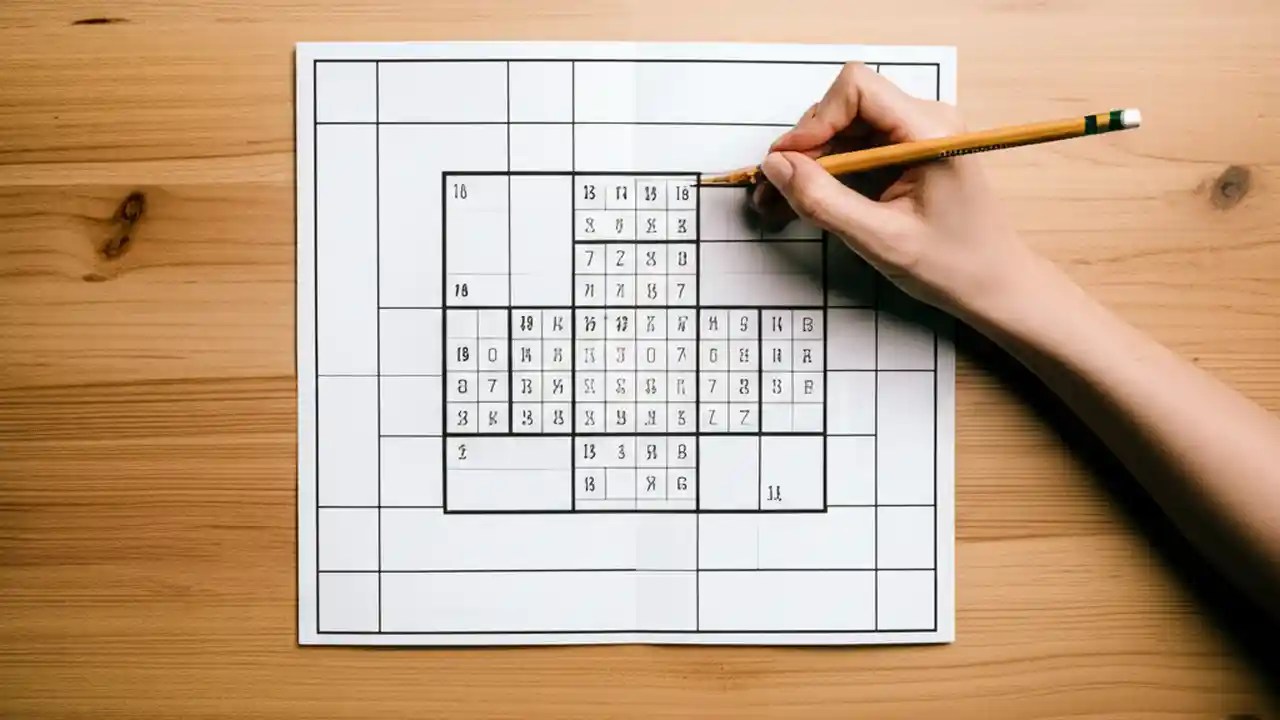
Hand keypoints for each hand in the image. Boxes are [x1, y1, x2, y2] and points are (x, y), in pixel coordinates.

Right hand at [751, 62, 1041, 324]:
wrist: (994, 285)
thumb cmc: (953, 266)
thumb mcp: (880, 240)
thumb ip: (824, 200)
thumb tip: (775, 166)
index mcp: (930, 132)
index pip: (856, 89)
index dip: (814, 122)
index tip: (789, 163)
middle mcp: (925, 121)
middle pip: (844, 107)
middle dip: (804, 147)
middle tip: (772, 190)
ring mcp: (915, 135)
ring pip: (844, 128)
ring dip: (810, 162)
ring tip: (778, 200)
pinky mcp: (906, 152)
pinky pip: (856, 147)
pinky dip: (827, 172)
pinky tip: (804, 200)